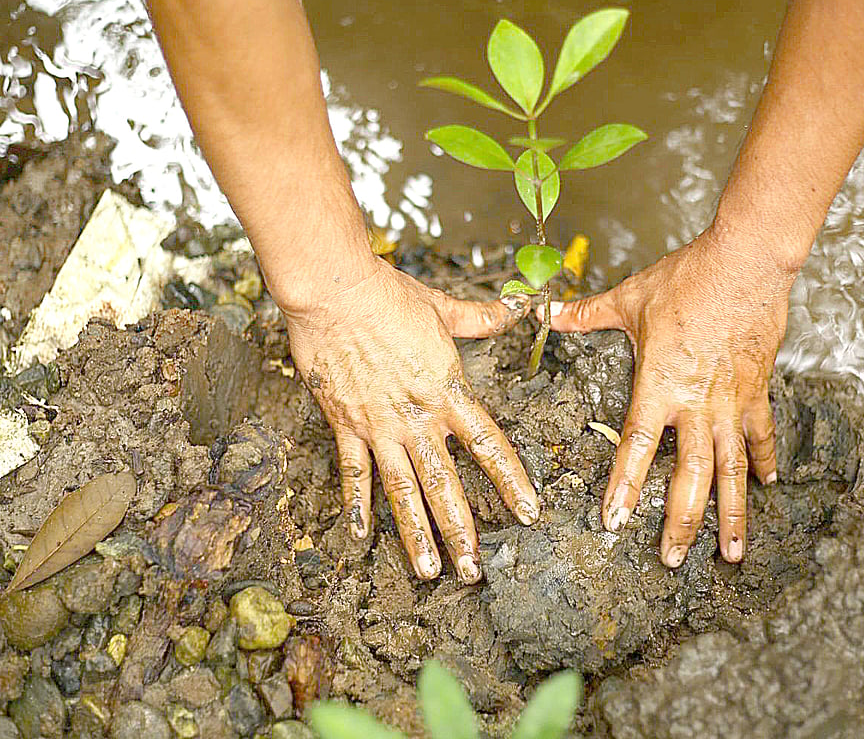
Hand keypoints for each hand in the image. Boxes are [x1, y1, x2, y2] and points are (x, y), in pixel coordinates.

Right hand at [282, 257, 538, 582]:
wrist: (334, 292)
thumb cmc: (389, 295)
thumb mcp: (442, 307)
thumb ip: (482, 318)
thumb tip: (518, 309)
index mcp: (448, 390)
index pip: (489, 445)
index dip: (511, 481)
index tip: (528, 513)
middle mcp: (417, 417)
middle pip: (445, 484)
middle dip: (462, 531)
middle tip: (475, 571)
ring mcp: (379, 425)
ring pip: (401, 491)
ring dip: (416, 534)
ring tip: (429, 571)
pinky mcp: (345, 424)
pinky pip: (353, 472)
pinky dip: (356, 505)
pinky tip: (361, 535)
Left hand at [550, 226, 793, 564]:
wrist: (747, 261)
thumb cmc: (688, 278)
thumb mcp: (631, 298)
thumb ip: (588, 314)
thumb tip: (550, 313)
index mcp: (659, 384)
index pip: (637, 446)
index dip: (625, 486)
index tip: (616, 521)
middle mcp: (696, 403)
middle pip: (689, 475)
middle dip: (680, 522)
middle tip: (672, 559)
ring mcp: (731, 401)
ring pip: (731, 470)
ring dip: (731, 513)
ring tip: (732, 552)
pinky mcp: (758, 389)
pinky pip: (760, 434)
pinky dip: (763, 460)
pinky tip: (766, 486)